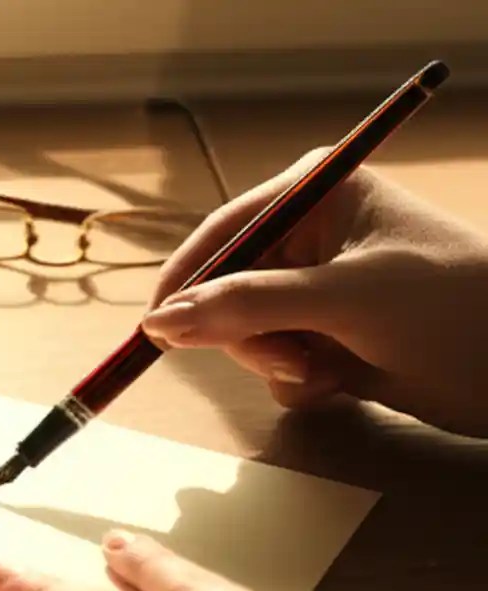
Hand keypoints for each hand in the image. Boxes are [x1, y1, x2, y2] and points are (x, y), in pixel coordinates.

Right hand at [141, 147, 487, 436]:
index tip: (153, 329)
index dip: (184, 280)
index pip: (222, 231)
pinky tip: (336, 382)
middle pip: (226, 287)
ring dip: (275, 360)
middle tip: (291, 357)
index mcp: (316, 194)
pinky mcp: (331, 334)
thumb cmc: (450, 308)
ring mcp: (319, 288)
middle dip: (249, 332)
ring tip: (322, 370)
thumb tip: (159, 323)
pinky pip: (275, 358)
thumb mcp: (342, 300)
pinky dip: (296, 378)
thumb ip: (245, 307)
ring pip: (246, 330)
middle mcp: (311, 235)